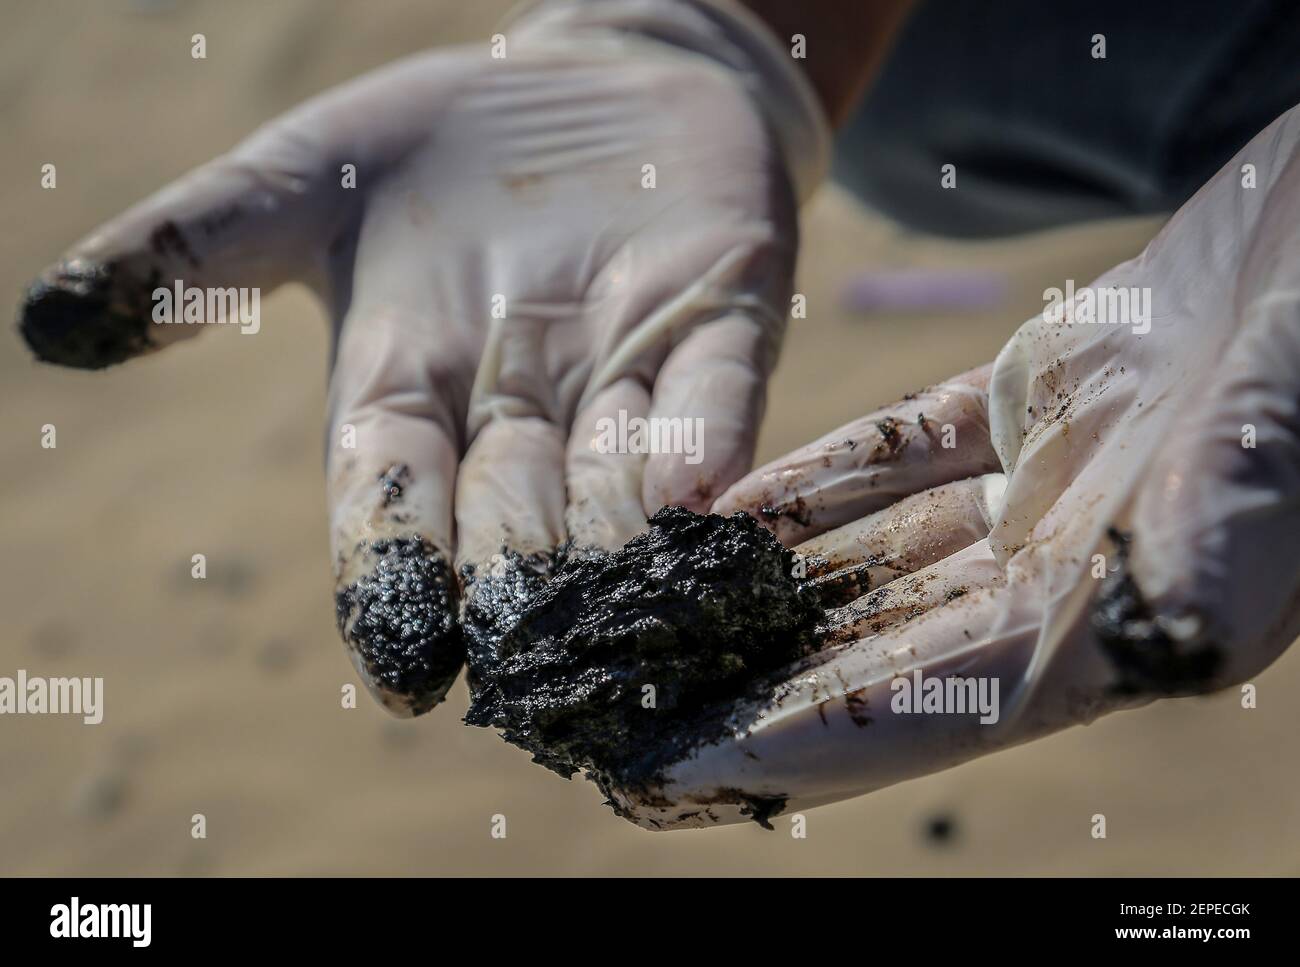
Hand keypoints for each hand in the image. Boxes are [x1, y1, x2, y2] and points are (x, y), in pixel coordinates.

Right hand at [16, 1, 827, 715]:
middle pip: (512, 513)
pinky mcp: (723, 315)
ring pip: (621, 478)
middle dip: (515, 580)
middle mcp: (522, 409)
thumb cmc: (432, 150)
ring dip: (621, 541)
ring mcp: (627, 368)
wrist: (590, 80)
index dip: (395, 579)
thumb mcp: (297, 183)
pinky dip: (708, 441)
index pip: (392, 503)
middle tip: (526, 655)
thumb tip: (52, 326)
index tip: (404, 670)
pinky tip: (705, 499)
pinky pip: (718, 392)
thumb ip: (194, 249)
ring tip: (629, 605)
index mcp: (409, 392)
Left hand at [609, 103, 1299, 829]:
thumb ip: (1232, 521)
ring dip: (763, 590)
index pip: (936, 700)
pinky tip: (726, 510)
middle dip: (751, 688)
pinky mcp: (1027, 411)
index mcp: (1131, 611)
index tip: (677, 771)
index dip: (803, 742)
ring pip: (875, 558)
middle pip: (878, 648)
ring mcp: (1048, 490)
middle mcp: (1076, 570)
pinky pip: (896, 460)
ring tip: (651, 620)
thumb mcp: (1295, 411)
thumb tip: (1172, 633)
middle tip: (627, 716)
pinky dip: (814, 484)